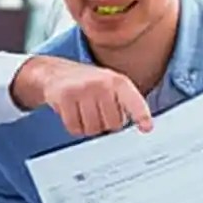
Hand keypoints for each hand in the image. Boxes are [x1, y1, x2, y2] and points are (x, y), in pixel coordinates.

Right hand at [11, 56, 153, 135]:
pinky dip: (74, 126)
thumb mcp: (110, 86)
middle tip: (97, 111)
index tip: (147, 128)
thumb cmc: (88, 84)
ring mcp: (83, 90)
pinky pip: (75, 128)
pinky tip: (72, 112)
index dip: (141, 115)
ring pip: (93, 129)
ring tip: (84, 110)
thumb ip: (124, 103)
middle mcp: (102, 84)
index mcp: (118, 82)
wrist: (54, 73)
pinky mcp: (65, 97)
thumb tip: (138, 127)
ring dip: (89, 126)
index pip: (133, 101)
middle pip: (113, 124)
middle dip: (106, 123)